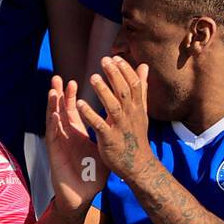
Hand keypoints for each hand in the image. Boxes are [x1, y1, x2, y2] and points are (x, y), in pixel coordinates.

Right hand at [45, 75, 105, 215]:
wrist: (83, 196)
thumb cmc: (93, 175)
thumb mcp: (104, 149)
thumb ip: (110, 134)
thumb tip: (122, 124)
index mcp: (76, 134)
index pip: (72, 111)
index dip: (71, 96)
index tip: (73, 81)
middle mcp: (65, 136)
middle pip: (60, 111)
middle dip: (58, 95)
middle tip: (58, 78)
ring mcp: (59, 144)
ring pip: (53, 121)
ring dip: (52, 106)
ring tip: (53, 90)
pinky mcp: (55, 154)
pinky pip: (53, 137)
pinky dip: (53, 124)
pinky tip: (54, 114)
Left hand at [77, 56, 153, 181]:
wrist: (138, 165)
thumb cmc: (135, 135)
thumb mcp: (141, 111)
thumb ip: (140, 88)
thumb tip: (144, 66)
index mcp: (137, 108)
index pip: (134, 85)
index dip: (125, 71)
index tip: (115, 58)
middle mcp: (131, 116)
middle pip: (124, 92)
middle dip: (115, 76)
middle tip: (104, 60)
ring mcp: (121, 128)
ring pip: (113, 107)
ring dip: (103, 91)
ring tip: (92, 77)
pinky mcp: (110, 140)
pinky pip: (100, 125)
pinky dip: (90, 114)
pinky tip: (79, 103)